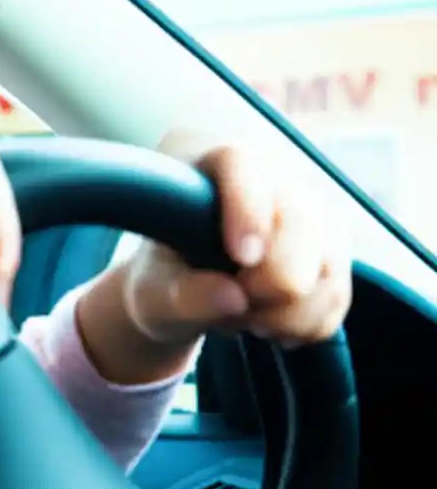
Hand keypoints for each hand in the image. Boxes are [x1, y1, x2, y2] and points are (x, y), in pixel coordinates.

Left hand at [121, 143, 352, 349]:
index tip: (242, 257)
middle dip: (270, 283)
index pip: (240, 163)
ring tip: (239, 311)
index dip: (248, 209)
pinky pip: (335, 300)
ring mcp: (313, 215)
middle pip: (304, 221)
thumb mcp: (152, 292)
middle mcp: (274, 180)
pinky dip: (300, 325)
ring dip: (282, 313)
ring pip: (327, 268)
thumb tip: (234, 298)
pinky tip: (264, 318)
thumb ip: (182, 294)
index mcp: (212, 165)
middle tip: (232, 302)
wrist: (186, 286)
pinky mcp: (334, 252)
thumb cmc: (162, 276)